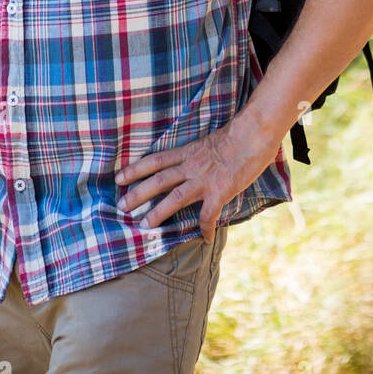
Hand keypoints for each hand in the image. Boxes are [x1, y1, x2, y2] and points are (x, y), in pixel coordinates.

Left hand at [115, 120, 278, 242]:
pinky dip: (205, 228)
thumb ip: (196, 154)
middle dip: (137, 193)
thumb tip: (188, 164)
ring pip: (175, 198)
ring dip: (158, 212)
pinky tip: (205, 239)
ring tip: (144, 225)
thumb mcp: (208, 141)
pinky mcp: (220, 191)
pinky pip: (209, 215)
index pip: (155, 160)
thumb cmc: (236, 134)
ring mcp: (205, 179)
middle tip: (121, 206)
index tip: (118, 178)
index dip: (135, 169)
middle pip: (158, 180)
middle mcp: (191, 165)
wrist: (254, 133)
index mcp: (188, 152)